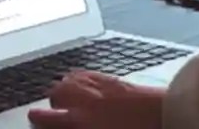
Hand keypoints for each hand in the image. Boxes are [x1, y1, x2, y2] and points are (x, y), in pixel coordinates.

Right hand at [28, 70, 164, 128]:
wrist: (164, 116)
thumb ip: (80, 126)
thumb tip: (72, 120)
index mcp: (79, 120)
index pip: (47, 117)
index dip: (39, 118)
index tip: (34, 117)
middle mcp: (85, 99)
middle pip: (57, 92)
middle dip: (55, 102)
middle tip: (58, 111)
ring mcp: (99, 85)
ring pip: (70, 79)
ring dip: (66, 88)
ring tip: (68, 98)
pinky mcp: (112, 79)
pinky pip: (86, 74)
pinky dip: (80, 80)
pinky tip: (84, 85)